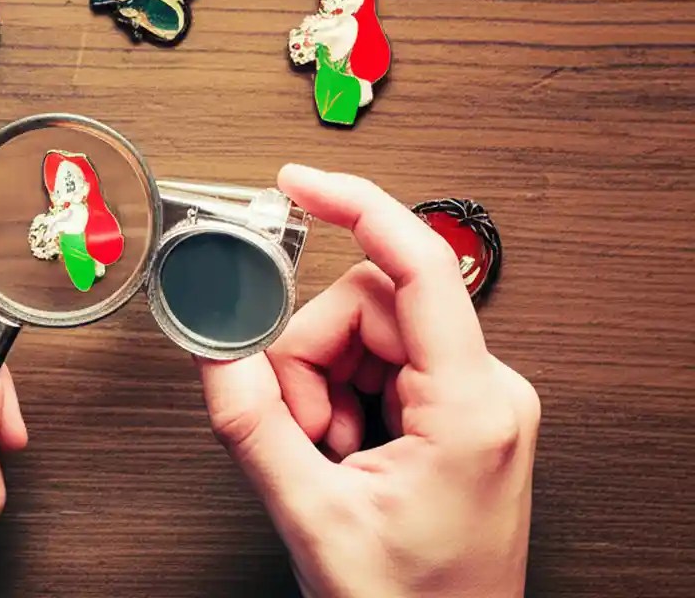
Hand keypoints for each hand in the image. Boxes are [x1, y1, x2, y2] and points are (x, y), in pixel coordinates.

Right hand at [198, 165, 539, 597]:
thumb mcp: (313, 518)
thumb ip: (252, 426)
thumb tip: (215, 352)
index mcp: (471, 408)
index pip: (417, 266)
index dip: (355, 207)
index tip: (302, 182)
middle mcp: (486, 391)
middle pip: (366, 306)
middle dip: (309, 359)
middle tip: (299, 428)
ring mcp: (473, 401)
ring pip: (362, 334)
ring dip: (320, 386)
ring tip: (324, 454)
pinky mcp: (454, 412)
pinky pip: (375, 365)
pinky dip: (338, 400)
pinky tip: (340, 452)